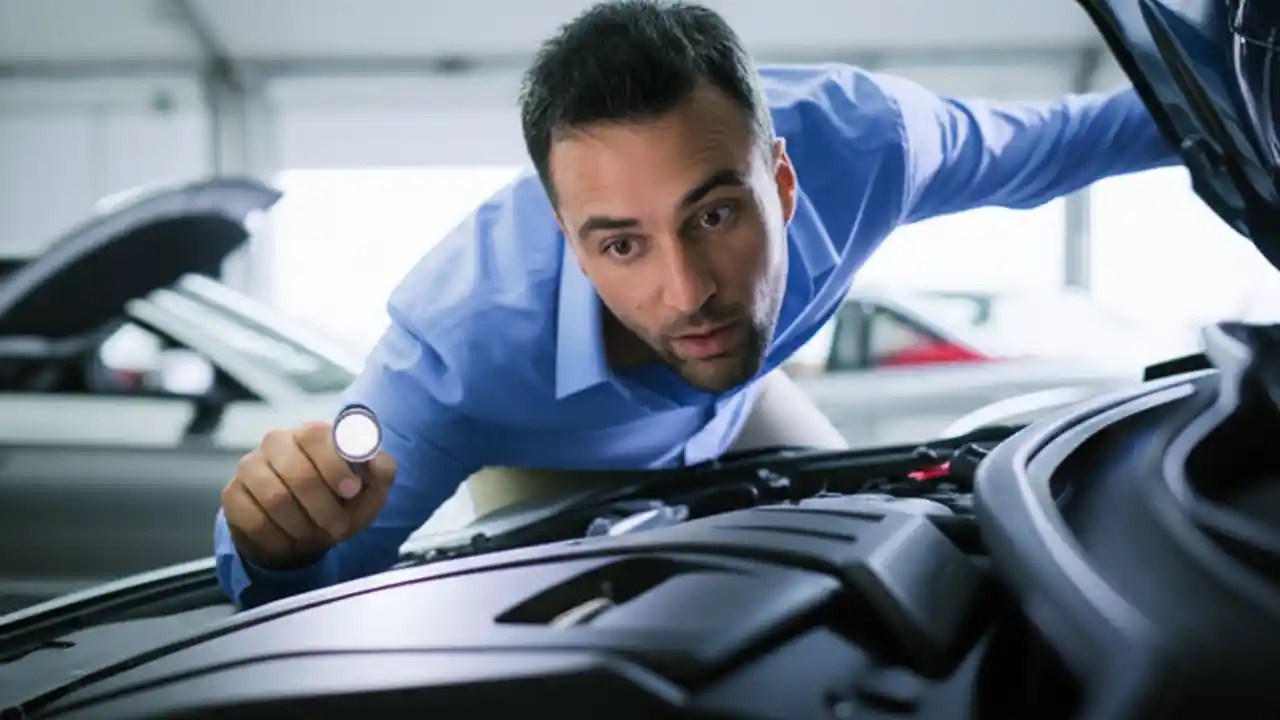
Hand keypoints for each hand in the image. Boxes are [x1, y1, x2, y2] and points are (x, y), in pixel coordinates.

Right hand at [222, 421, 396, 570]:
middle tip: (337, 527)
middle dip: (322, 507)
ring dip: (301, 525)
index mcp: (313, 434)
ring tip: (314, 534)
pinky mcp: (233, 494)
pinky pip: (252, 518)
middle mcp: (278, 443)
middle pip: (295, 470)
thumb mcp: (371, 490)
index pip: (315, 436)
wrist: (303, 533)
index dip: (333, 465)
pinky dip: (277, 538)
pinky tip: (289, 540)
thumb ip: (380, 470)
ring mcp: (251, 466)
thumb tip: (371, 457)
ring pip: (273, 497)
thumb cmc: (341, 504)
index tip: (351, 491)